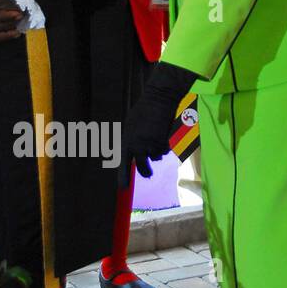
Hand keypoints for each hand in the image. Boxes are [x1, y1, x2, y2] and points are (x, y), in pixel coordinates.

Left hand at [119, 61, 195, 187]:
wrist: (159, 99)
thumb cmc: (144, 111)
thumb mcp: (132, 125)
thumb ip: (132, 140)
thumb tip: (134, 155)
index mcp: (126, 139)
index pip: (122, 162)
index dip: (123, 177)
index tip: (122, 188)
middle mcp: (136, 144)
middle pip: (141, 166)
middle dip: (146, 171)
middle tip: (148, 174)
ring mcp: (149, 143)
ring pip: (155, 157)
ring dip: (157, 151)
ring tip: (155, 136)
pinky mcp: (161, 141)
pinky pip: (164, 151)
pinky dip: (164, 146)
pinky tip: (162, 134)